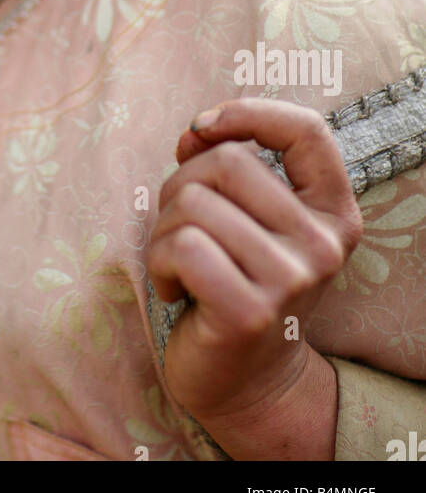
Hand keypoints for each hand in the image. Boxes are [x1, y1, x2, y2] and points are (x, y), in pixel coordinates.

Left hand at [147, 97, 362, 455]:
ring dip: (164, 230)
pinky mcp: (251, 310)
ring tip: (179, 265)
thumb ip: (224, 166)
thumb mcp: (244, 218)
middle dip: (182, 185)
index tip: (202, 127)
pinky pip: (181, 246)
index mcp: (332, 212)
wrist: (243, 380)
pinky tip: (173, 290)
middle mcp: (323, 244)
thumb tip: (196, 131)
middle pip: (229, 162)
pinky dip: (159, 263)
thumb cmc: (235, 281)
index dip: (248, 112)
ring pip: (194, 203)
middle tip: (182, 229)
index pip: (307, 130)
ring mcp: (292, 278)